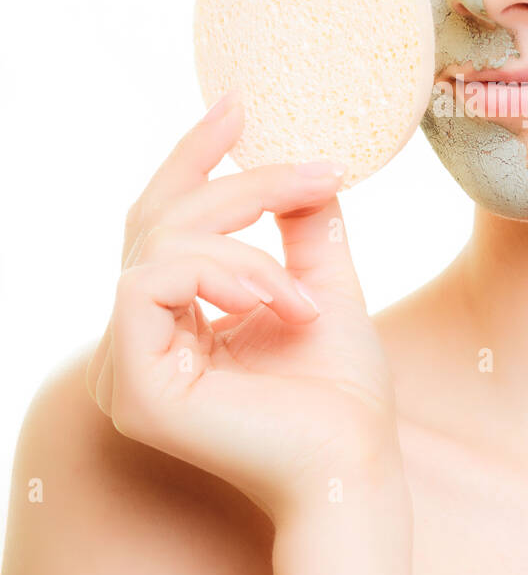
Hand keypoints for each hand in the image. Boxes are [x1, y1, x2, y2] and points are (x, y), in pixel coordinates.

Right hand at [86, 89, 404, 524]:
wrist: (354, 469)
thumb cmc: (342, 399)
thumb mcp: (322, 289)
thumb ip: (302, 233)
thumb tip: (308, 173)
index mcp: (170, 328)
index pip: (163, 226)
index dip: (193, 160)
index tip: (238, 106)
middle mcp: (134, 346)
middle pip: (159, 222)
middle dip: (242, 186)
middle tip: (316, 173)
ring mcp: (125, 368)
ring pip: (160, 243)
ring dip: (249, 246)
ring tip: (304, 292)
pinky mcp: (133, 384)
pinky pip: (153, 280)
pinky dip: (227, 275)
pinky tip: (280, 305)